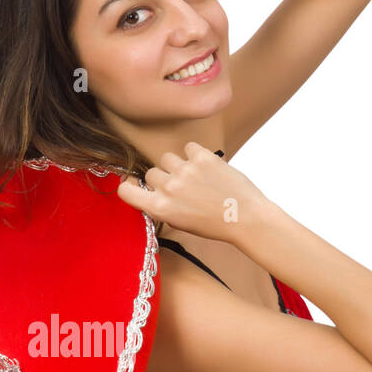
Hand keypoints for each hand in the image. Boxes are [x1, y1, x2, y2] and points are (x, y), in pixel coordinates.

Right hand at [116, 142, 271, 244]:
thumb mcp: (180, 223)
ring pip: (168, 158)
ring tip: (196, 177)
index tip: (136, 185)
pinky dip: (195, 154)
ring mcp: (185, 170)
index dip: (130, 186)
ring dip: (178, 164)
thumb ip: (162, 206)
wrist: (245, 218)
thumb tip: (152, 192)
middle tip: (181, 188)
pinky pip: (188, 147)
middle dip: (163, 178)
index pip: (126, 191)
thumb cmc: (215, 224)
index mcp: (160, 208)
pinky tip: (206, 167)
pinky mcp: (202, 157)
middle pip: (151, 173)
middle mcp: (169, 188)